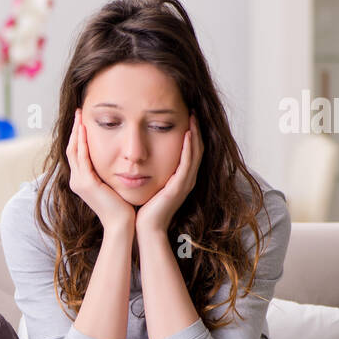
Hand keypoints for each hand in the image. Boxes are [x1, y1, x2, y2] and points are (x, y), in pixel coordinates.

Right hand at [65, 108, 134, 233]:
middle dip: (74, 130)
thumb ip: (110, 173)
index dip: (78, 136)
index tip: (82, 121)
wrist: (122, 225)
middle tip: (78, 112)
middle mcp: (76, 181)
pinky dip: (82, 142)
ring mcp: (79, 182)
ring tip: (80, 116)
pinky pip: (82, 157)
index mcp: (82, 181)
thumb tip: (118, 160)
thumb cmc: (123, 207)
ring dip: (76, 132)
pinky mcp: (86, 183)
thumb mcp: (113, 185)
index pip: (77, 154)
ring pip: (74, 150)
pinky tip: (85, 129)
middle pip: (71, 149)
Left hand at [135, 112, 202, 236]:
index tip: (187, 115)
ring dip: (195, 134)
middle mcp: (187, 179)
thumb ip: (150, 169)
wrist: (145, 228)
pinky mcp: (180, 187)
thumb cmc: (144, 208)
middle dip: (196, 128)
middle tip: (194, 110)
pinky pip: (187, 163)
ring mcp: (186, 183)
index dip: (191, 132)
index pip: (191, 150)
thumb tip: (141, 154)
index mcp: (180, 177)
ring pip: (196, 153)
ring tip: (193, 116)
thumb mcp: (150, 182)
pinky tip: (187, 134)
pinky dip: (189, 148)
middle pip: (197, 148)